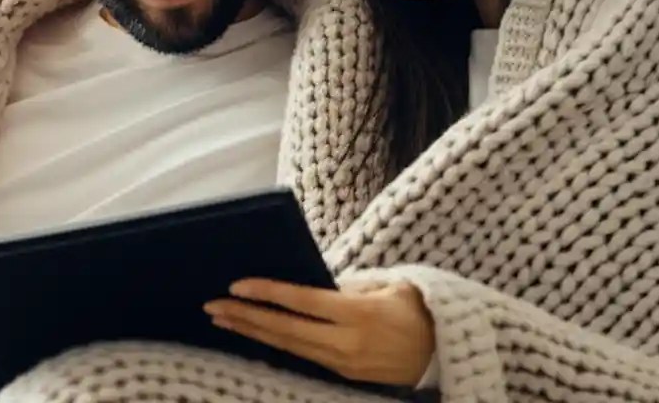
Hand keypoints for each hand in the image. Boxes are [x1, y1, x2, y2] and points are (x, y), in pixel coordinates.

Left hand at [204, 278, 435, 386]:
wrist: (445, 355)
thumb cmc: (418, 310)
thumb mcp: (391, 286)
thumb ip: (351, 285)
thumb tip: (312, 283)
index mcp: (360, 314)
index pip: (302, 302)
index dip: (268, 294)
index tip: (236, 285)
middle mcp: (347, 343)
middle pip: (286, 330)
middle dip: (247, 317)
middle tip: (213, 306)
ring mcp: (344, 364)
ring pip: (289, 348)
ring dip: (253, 333)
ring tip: (224, 320)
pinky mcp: (343, 375)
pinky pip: (303, 358)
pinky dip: (275, 345)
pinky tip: (255, 335)